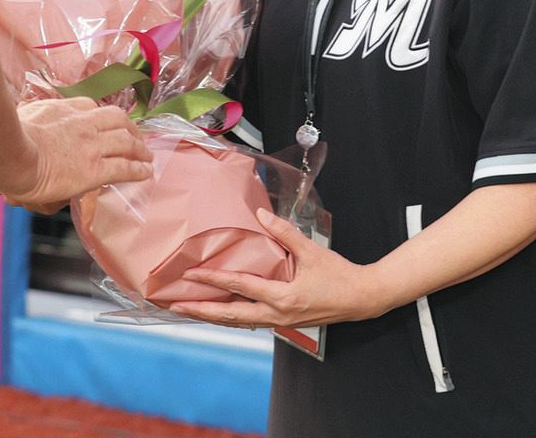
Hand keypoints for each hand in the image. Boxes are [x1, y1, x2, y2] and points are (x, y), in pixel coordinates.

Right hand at [3, 97, 151, 211]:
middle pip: (117, 119)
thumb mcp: (24, 113)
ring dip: (140, 148)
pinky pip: (124, 168)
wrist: (10, 152)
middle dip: (131, 127)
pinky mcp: (95, 169)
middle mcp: (84, 123)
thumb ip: (32, 113)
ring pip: (126, 141)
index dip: (103, 116)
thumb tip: (26, 115)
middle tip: (137, 137)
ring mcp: (92, 146)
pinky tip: (146, 172)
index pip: (91, 106)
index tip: (107, 123)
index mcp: (65, 109)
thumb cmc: (8, 136)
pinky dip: (139, 169)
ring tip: (147, 155)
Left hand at [169, 208, 382, 329]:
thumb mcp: (311, 251)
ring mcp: (279, 322)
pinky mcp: (282, 321)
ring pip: (238, 322)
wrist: (361, 299)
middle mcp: (277, 315)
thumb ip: (284, 232)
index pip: (241, 288)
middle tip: (175, 305)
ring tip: (189, 309)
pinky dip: (230, 316)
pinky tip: (219, 310)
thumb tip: (260, 213)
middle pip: (231, 316)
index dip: (214, 280)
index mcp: (283, 297)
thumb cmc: (338, 275)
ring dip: (213, 316)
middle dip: (201, 311)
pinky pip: (249, 321)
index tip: (192, 274)